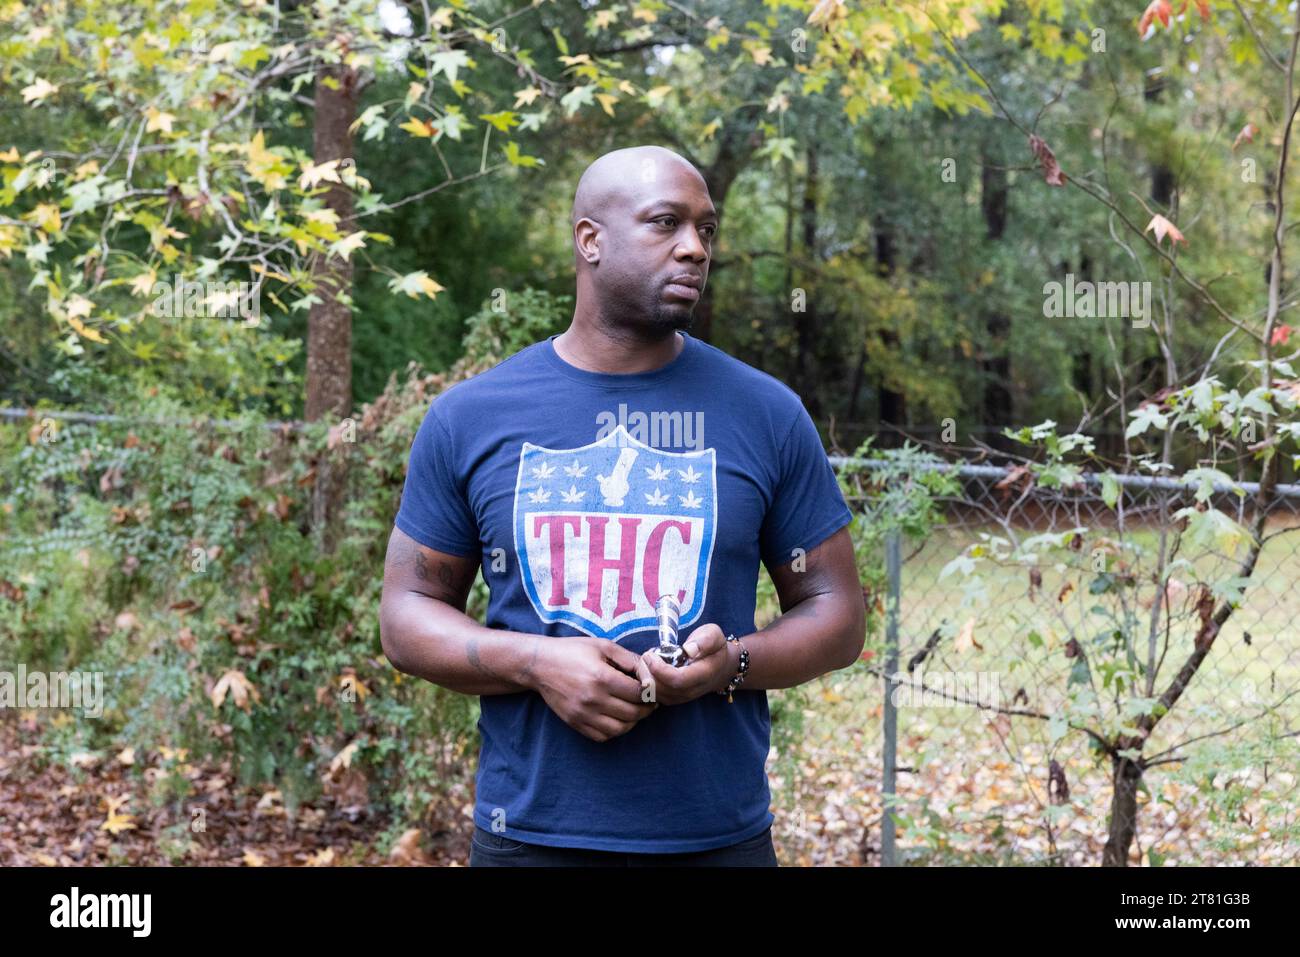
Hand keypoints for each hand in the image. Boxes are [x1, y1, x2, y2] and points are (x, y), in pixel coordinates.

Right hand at [531, 636, 657, 742]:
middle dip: (646, 708)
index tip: (652, 689)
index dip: (650, 692)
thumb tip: (650, 673)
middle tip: (648, 702)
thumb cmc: (573, 651)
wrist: (540, 664)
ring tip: (634, 711)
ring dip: (632, 722)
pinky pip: (603, 736)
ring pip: (620, 729)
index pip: (638, 693)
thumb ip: (629, 659)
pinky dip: (614, 730)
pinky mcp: (575, 723)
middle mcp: (593, 699)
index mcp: (602, 677)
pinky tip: (616, 718)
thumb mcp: (603, 646)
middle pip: (633, 713)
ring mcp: (583, 714)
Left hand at [640, 623, 733, 706]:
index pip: (678, 680)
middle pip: (664, 690)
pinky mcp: (675, 698)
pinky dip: (647, 684)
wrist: (722, 667)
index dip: (660, 670)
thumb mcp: (714, 635)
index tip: (651, 655)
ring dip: (646, 678)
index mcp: (704, 674)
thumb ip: (705, 641)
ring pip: (657, 695)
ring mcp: (683, 697)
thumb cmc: (715, 648)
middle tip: (646, 655)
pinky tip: (648, 669)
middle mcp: (693, 690)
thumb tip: (689, 650)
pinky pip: (656, 696)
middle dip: (648, 673)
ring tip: (646, 660)